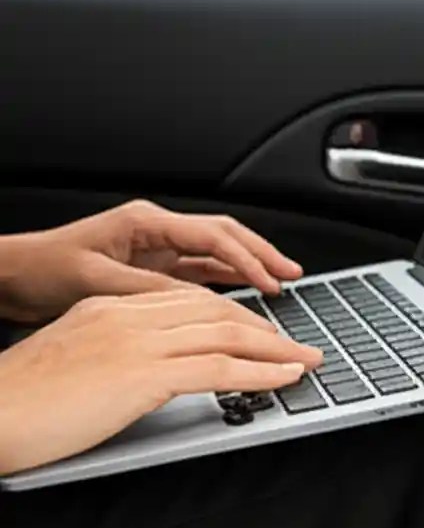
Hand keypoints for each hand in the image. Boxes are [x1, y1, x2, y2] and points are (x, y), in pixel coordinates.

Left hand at [0, 200, 303, 322]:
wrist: (11, 278)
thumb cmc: (43, 271)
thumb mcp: (98, 282)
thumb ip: (150, 290)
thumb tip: (197, 304)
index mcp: (146, 224)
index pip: (213, 237)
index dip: (248, 259)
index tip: (271, 280)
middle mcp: (155, 232)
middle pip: (224, 238)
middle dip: (262, 254)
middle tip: (291, 273)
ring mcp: (155, 251)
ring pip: (216, 255)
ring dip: (248, 267)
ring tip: (279, 281)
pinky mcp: (150, 270)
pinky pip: (199, 272)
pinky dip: (226, 281)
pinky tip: (244, 291)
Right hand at [0, 288, 321, 475]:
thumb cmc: (21, 399)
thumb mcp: (76, 357)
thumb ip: (116, 350)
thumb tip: (148, 368)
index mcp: (112, 307)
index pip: (190, 301)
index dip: (233, 315)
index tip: (261, 330)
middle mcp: (129, 315)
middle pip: (216, 312)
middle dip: (265, 328)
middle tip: (298, 343)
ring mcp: (139, 341)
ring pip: (227, 334)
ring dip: (276, 348)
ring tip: (305, 360)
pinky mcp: (144, 372)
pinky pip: (220, 366)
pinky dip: (262, 371)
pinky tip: (284, 377)